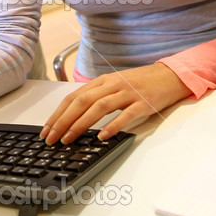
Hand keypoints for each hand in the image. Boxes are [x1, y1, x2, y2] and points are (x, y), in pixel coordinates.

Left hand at [40, 63, 191, 143]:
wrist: (169, 77)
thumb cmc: (139, 84)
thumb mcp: (114, 86)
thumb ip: (96, 97)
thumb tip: (73, 116)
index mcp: (102, 81)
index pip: (73, 97)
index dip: (58, 114)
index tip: (47, 130)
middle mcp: (112, 85)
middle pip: (81, 102)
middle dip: (63, 121)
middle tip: (52, 138)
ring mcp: (128, 93)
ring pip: (99, 107)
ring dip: (81, 124)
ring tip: (69, 139)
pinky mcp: (143, 103)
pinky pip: (126, 115)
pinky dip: (113, 126)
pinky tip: (102, 137)